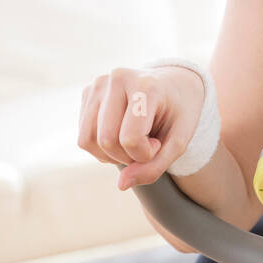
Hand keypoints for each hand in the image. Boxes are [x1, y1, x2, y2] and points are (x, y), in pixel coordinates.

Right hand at [77, 65, 205, 189]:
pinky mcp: (87, 93)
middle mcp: (117, 78)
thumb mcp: (178, 142)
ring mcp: (98, 84)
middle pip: (106, 140)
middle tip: (147, 145)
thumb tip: (121, 185)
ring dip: (110, 155)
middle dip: (127, 156)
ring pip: (87, 140)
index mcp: (145, 85)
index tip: (158, 144)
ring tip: (132, 143)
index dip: (145, 155)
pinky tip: (119, 136)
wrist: (174, 84)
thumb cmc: (179, 113)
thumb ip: (154, 167)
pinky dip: (101, 148)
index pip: (130, 138)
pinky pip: (83, 136)